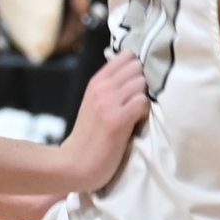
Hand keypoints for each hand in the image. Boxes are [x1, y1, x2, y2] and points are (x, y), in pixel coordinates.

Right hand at [61, 52, 149, 189]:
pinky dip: (144, 112)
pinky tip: (136, 122)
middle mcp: (101, 88)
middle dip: (144, 82)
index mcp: (96, 82)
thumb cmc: (90, 136)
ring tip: (137, 113)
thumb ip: (112, 87)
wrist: (74, 164)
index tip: (140, 81)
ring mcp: (108, 103)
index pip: (126, 56)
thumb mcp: (96, 103)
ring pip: (142, 82)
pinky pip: (142, 102)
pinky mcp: (116, 120)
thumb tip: (138, 72)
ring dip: (145, 97)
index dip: (139, 67)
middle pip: (138, 67)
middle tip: (141, 99)